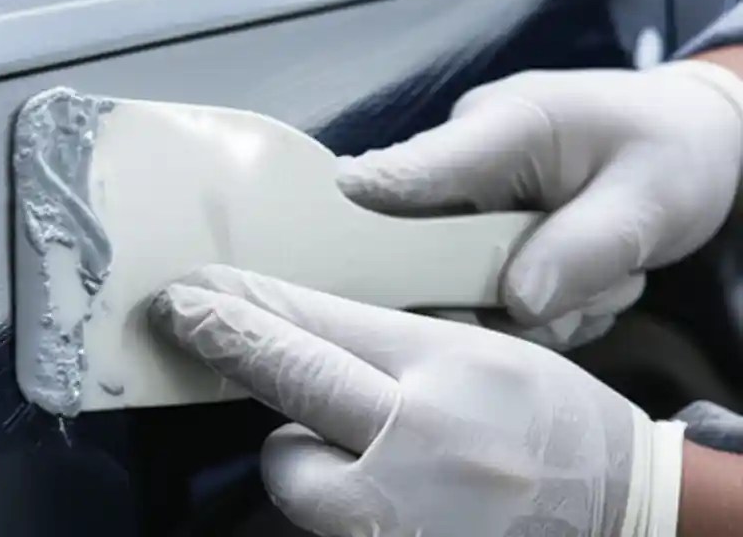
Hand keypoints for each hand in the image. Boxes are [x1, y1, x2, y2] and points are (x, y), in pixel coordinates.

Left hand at [149, 265, 684, 536]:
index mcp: (451, 369)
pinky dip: (331, 500)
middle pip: (291, 379)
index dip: (246, 304)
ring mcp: (404, 511)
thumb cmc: (550, 423)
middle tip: (178, 315)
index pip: (321, 324)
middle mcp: (424, 439)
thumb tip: (289, 327)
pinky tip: (371, 486)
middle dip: (224, 342)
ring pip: (294, 467)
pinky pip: (324, 520)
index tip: (191, 289)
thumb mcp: (480, 356)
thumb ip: (388, 344)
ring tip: (358, 448)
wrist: (625, 514)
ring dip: (302, 452)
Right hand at [336, 64, 742, 346]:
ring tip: (599, 286)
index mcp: (499, 129)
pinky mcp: (475, 226)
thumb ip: (585, 249)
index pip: (401, 174)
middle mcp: (462, 159)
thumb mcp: (651, 201)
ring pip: (452, 282)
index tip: (325, 260)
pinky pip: (478, 290)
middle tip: (573, 303)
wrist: (691, 136)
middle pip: (417, 248)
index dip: (354, 220)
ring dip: (524, 308)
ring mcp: (465, 196)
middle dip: (486, 297)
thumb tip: (515, 303)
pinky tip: (579, 288)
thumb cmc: (670, 151)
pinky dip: (530, 308)